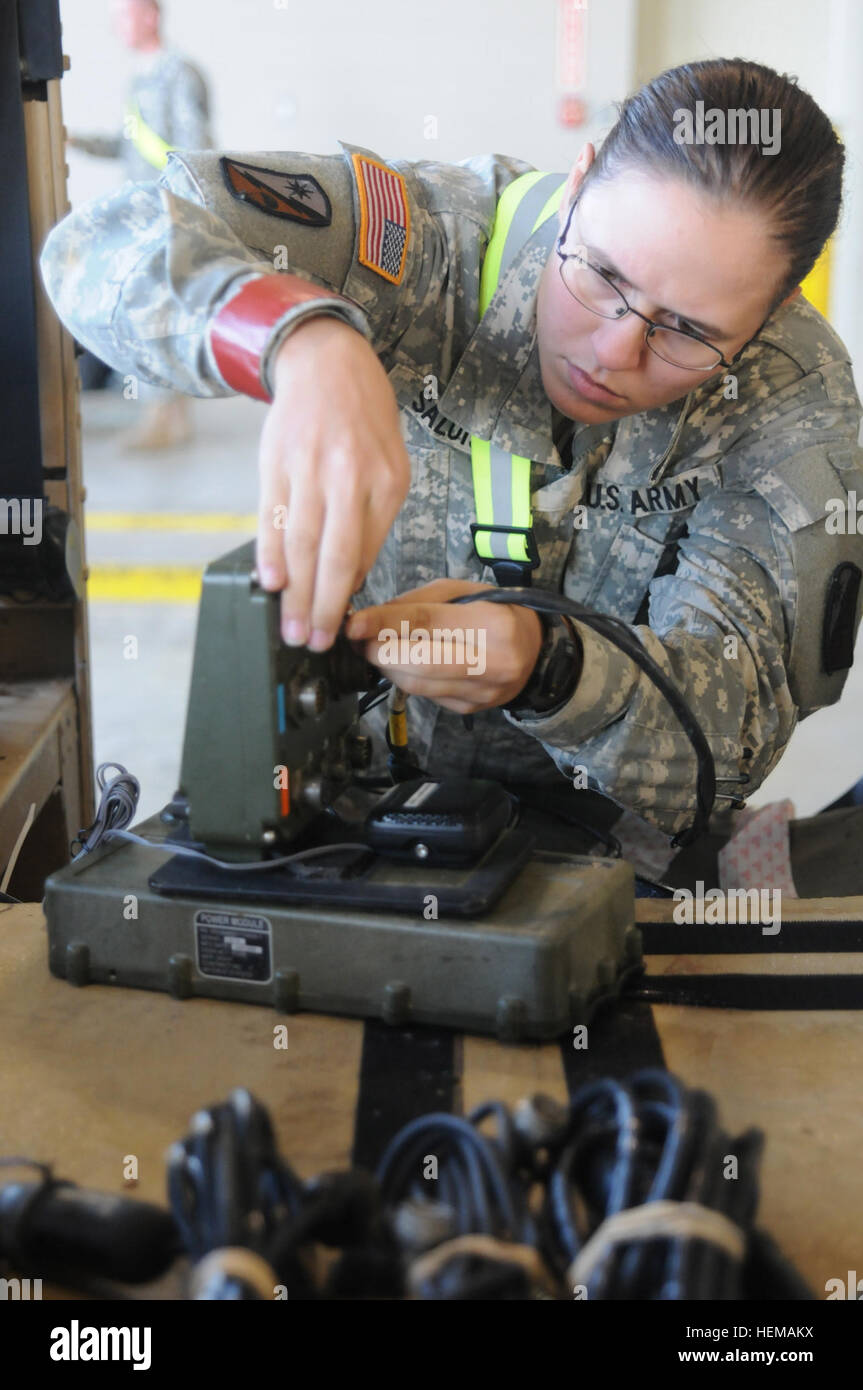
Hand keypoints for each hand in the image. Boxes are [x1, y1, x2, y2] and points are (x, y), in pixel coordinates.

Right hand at [256, 317, 410, 649]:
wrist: (326, 363)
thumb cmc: (362, 420)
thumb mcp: (389, 465)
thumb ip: (372, 520)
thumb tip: (351, 576)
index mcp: (386, 482)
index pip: (367, 553)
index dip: (351, 595)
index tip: (342, 627)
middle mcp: (349, 477)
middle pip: (335, 556)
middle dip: (323, 607)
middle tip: (313, 642)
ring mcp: (310, 469)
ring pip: (301, 543)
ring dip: (294, 592)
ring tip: (291, 626)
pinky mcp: (276, 462)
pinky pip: (271, 516)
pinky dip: (269, 553)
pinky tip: (270, 582)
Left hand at [344, 578, 543, 713]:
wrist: (536, 652)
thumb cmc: (496, 613)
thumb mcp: (464, 591)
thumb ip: (418, 602)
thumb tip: (373, 618)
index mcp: (492, 623)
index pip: (426, 622)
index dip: (383, 624)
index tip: (353, 623)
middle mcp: (492, 661)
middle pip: (419, 661)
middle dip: (378, 651)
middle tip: (357, 639)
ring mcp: (482, 690)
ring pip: (417, 685)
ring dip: (385, 667)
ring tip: (372, 650)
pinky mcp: (470, 708)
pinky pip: (426, 697)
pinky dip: (404, 679)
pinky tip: (397, 665)